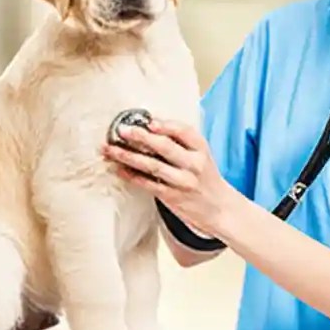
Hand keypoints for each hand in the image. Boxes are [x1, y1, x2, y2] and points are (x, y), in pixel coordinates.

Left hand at [100, 118, 239, 238]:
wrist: (219, 208)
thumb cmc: (205, 177)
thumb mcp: (201, 155)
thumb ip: (181, 141)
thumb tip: (150, 125)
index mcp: (201, 149)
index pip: (184, 131)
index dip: (166, 125)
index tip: (148, 121)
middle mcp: (193, 164)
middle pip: (165, 147)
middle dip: (141, 137)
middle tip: (122, 130)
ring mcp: (182, 182)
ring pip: (152, 166)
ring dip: (128, 156)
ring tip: (110, 149)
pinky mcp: (172, 197)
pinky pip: (148, 184)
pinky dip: (131, 176)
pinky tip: (118, 169)